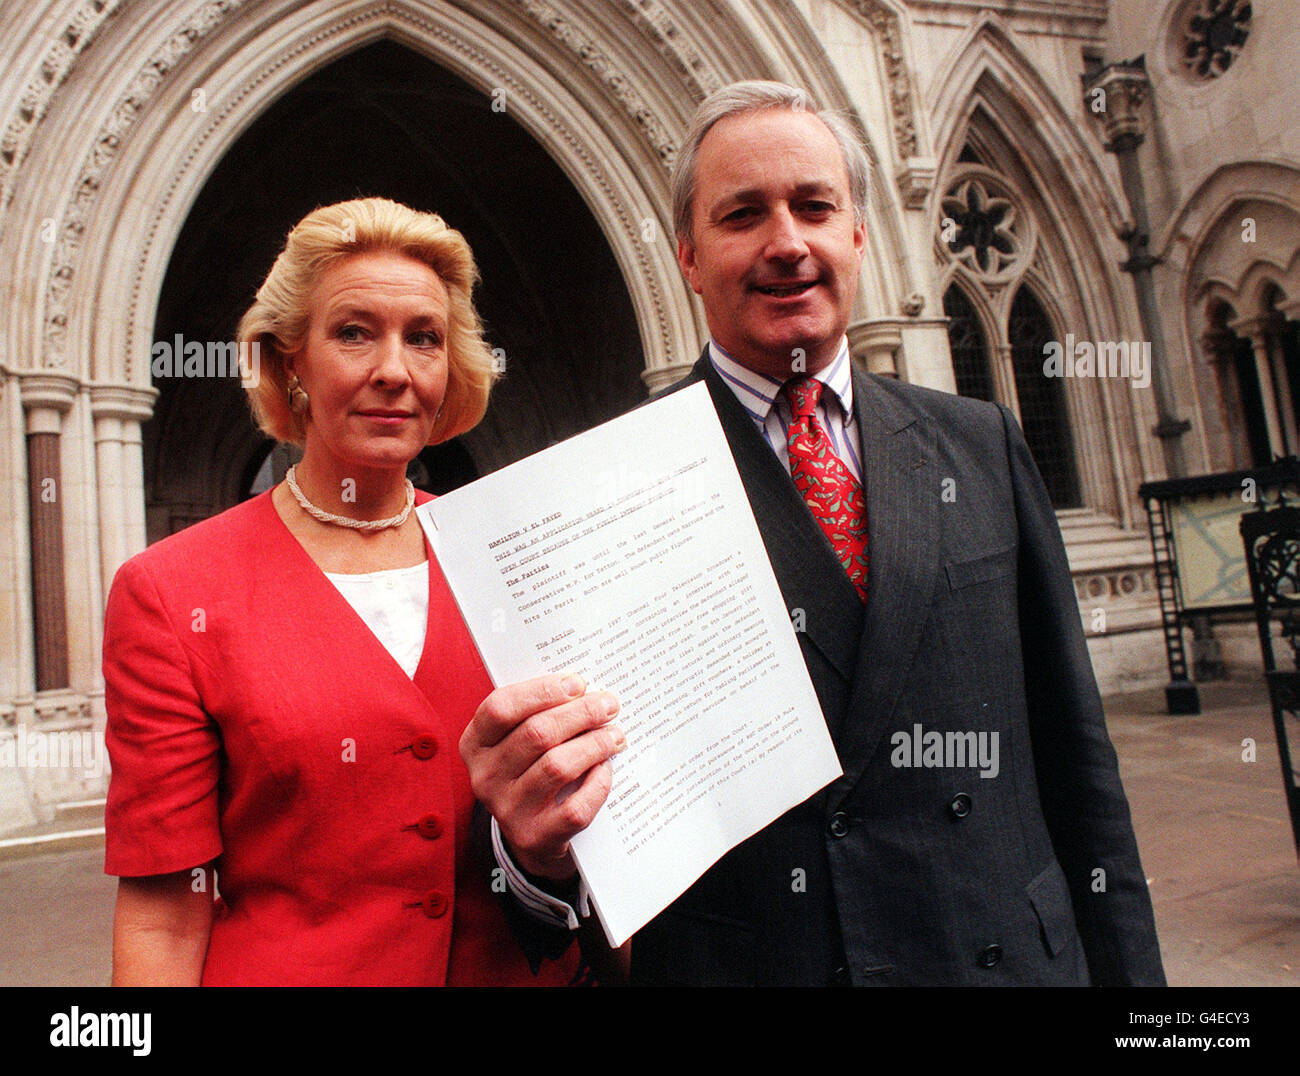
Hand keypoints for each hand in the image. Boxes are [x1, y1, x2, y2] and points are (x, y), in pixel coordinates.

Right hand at [461, 674, 624, 880]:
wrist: (532, 833)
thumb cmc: (531, 768)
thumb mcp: (519, 738)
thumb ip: (539, 711)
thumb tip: (586, 690)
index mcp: (475, 744)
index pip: (500, 708)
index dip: (542, 691)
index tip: (577, 684)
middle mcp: (485, 777)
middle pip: (536, 734)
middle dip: (580, 714)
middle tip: (608, 705)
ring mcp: (508, 810)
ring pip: (557, 766)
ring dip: (594, 744)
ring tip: (614, 734)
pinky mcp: (536, 836)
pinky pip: (575, 805)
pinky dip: (597, 782)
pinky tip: (605, 767)